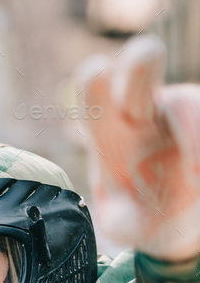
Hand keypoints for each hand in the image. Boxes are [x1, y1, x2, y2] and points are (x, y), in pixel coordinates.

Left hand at [76, 34, 199, 259]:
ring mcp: (181, 110)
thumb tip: (122, 219)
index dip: (95, 80)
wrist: (177, 224)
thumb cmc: (139, 214)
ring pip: (187, 102)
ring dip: (193, 136)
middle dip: (140, 69)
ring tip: (195, 176)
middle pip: (143, 59)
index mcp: (109, 126)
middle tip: (136, 111)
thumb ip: (119, 219)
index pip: (94, 83)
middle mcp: (145, 107)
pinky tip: (199, 176)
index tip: (105, 102)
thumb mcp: (123, 223)